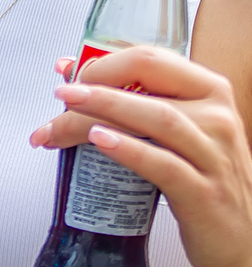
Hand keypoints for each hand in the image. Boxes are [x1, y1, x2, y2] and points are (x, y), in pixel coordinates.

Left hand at [30, 47, 251, 266]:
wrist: (239, 237)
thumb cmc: (201, 176)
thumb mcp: (178, 132)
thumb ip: (134, 100)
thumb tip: (70, 68)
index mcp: (210, 92)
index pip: (152, 58)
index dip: (105, 62)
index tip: (72, 75)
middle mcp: (218, 118)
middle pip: (148, 83)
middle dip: (97, 82)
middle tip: (61, 94)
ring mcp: (215, 156)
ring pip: (155, 118)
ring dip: (102, 110)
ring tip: (64, 113)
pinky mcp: (205, 194)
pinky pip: (164, 164)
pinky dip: (128, 149)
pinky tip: (99, 141)